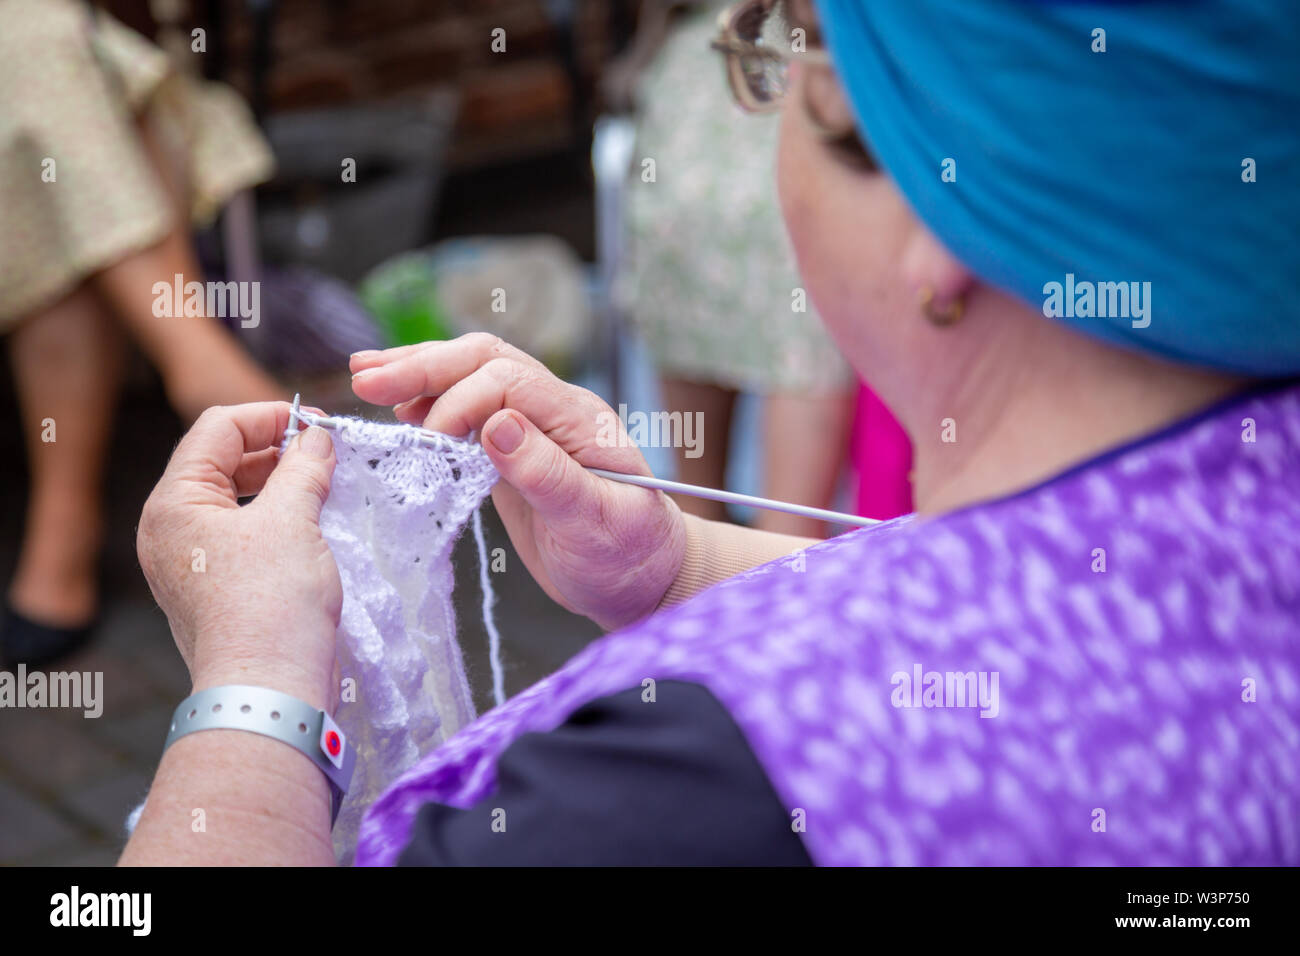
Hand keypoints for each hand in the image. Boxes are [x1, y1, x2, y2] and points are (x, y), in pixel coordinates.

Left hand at [135, 402, 341, 710]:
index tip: (321, 424)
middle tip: (327, 452)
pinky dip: (275, 517)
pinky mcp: (212, 588)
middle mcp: (169, 529)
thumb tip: (317, 438)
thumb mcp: (292, 519)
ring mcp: (188, 561)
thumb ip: (304, 467)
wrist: (267, 690)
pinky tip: (312, 521)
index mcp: (172, 503)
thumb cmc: (272, 601)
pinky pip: (241, 533)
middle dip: (276, 450)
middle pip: (221, 460)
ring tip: (324, 484)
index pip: (218, 428)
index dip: (272, 416)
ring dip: (279, 483)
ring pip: (234, 498)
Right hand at [350, 334, 686, 630]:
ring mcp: (534, 425)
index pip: (509, 381)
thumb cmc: (628, 556)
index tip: (428, 441)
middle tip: (367, 379)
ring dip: (420, 372)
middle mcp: (556, 410)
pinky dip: (430, 401)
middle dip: (424, 366)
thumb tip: (497, 424)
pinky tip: (399, 408)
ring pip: (473, 374)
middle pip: (485, 360)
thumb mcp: (595, 522)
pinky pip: (469, 407)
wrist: (644, 580)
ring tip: (366, 376)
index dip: (460, 400)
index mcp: (580, 421)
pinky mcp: (514, 448)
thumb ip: (548, 473)